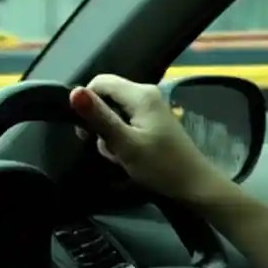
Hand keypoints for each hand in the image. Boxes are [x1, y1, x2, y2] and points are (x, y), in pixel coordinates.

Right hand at [70, 73, 235, 206]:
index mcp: (140, 93)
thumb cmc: (160, 166)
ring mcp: (151, 108)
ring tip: (121, 156)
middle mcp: (146, 93)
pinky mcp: (153, 122)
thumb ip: (99, 118)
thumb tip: (73, 92)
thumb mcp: (125, 144)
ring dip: (111, 136)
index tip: (84, 131)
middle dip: (100, 124)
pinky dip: (122, 139)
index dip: (86, 103)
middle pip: (107, 98)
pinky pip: (127, 123)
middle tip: (107, 148)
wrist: (194, 185)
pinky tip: (129, 156)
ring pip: (115, 114)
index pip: (100, 82)